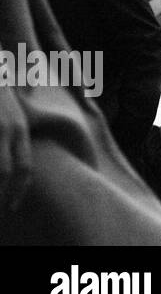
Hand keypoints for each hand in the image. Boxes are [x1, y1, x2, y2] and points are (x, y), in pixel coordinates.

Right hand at [0, 84, 31, 211]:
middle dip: (2, 195)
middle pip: (6, 172)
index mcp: (19, 129)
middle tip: (1, 211)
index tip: (14, 206)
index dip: (19, 190)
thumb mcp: (14, 101)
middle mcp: (8, 131)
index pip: (24, 167)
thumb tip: (25, 117)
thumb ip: (20, 118)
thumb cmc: (0, 82)